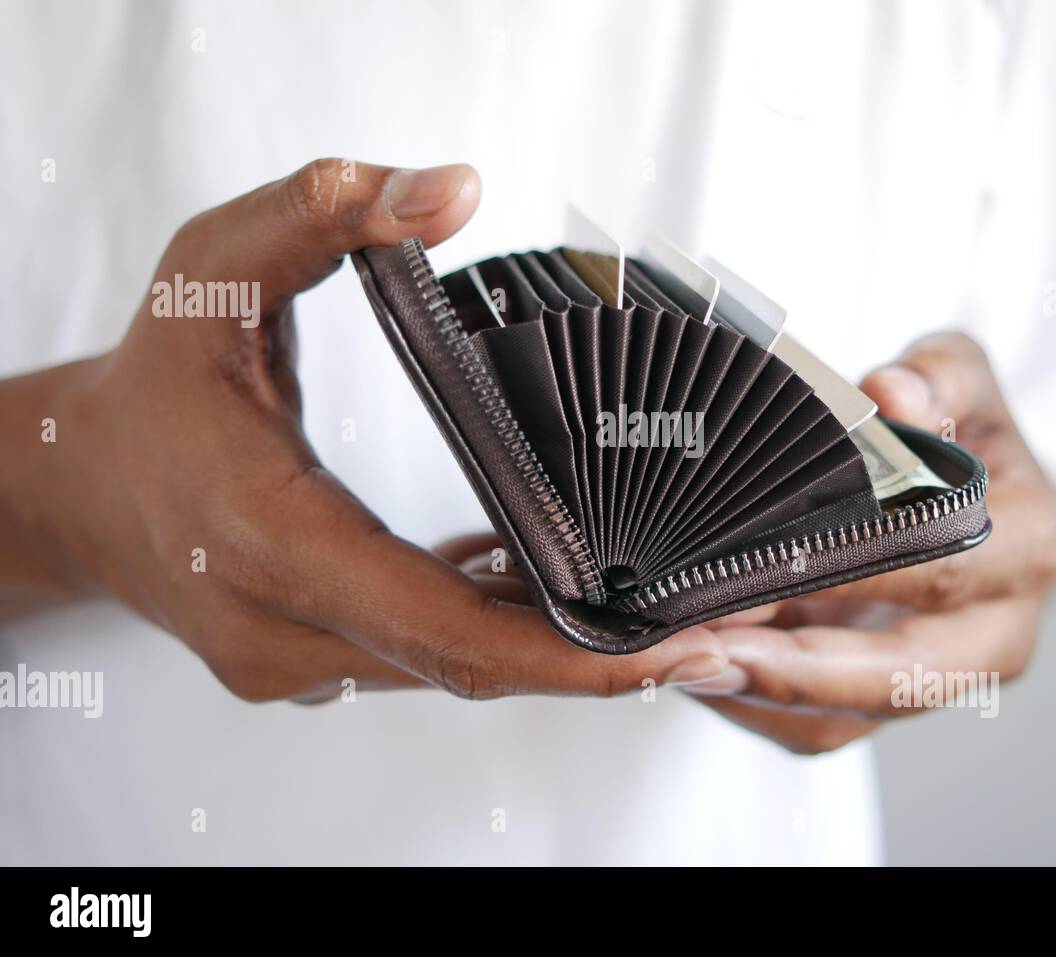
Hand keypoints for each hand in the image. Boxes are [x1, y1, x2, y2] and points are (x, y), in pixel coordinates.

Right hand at [0, 159, 729, 702]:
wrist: (77, 485)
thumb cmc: (148, 385)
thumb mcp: (214, 268)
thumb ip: (326, 212)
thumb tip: (453, 187)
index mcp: (268, 540)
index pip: (442, 628)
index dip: (568, 655)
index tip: (671, 653)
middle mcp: (283, 629)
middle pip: (472, 666)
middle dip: (601, 661)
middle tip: (717, 636)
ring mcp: (295, 662)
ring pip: (455, 668)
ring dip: (558, 647)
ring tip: (666, 612)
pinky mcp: (310, 662)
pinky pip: (427, 655)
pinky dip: (499, 629)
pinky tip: (564, 593)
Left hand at [686, 332, 1055, 752]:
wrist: (985, 499)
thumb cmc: (965, 436)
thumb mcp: (960, 377)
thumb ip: (935, 376)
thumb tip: (890, 393)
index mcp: (1028, 546)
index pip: (938, 568)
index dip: (851, 571)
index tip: (764, 566)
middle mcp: (998, 632)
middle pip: (897, 677)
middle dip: (792, 669)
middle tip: (698, 647)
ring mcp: (941, 681)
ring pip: (848, 716)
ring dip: (756, 695)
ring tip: (676, 658)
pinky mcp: (888, 706)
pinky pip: (818, 730)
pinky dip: (752, 707)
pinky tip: (694, 667)